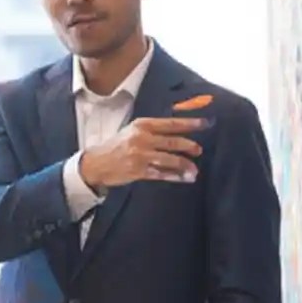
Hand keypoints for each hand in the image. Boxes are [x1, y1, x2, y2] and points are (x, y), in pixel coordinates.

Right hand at [78, 117, 206, 190]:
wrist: (95, 163)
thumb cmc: (116, 146)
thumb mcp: (133, 131)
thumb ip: (153, 130)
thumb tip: (177, 131)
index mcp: (142, 125)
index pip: (171, 123)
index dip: (190, 124)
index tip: (205, 124)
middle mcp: (142, 139)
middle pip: (173, 142)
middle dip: (190, 146)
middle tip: (199, 150)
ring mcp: (140, 155)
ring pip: (170, 159)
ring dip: (185, 165)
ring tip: (194, 170)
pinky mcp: (138, 171)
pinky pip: (162, 173)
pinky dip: (175, 176)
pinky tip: (184, 178)